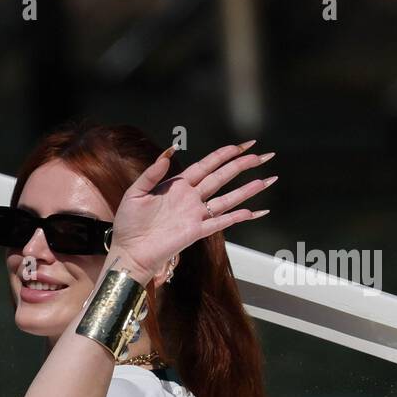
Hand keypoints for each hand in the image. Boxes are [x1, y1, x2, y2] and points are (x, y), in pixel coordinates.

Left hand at [106, 141, 274, 283]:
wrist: (128, 251)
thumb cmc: (128, 225)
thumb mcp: (135, 193)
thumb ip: (152, 173)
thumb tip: (169, 151)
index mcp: (177, 186)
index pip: (206, 166)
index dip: (224, 154)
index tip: (242, 145)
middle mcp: (190, 199)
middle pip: (222, 177)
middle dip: (243, 166)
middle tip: (264, 155)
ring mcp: (195, 215)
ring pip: (227, 198)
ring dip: (248, 190)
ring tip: (268, 180)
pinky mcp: (196, 232)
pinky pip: (221, 222)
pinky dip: (238, 217)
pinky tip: (255, 211)